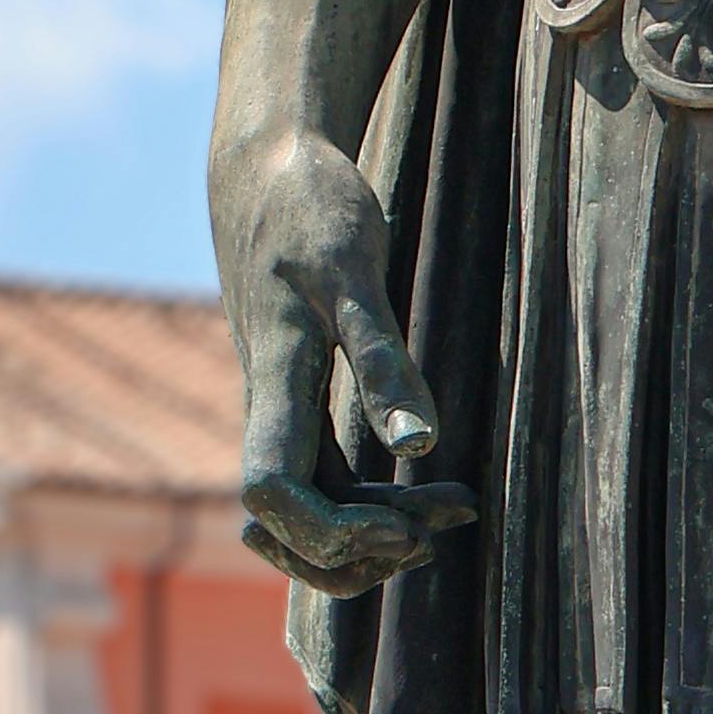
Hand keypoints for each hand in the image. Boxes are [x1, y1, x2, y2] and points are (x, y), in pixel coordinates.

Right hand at [211, 118, 469, 590]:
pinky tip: (428, 473)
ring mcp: (280, 401)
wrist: (265, 163)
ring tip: (447, 513)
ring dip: (365, 530)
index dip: (329, 532)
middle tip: (442, 527)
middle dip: (357, 549)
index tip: (405, 523)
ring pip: (304, 505)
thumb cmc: (310, 210)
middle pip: (285, 524)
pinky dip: (367, 493)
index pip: (272, 494)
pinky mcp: (296, 389)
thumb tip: (417, 448)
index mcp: (274, 381)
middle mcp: (268, 405)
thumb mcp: (357, 276)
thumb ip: (383, 361)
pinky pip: (321, 471)